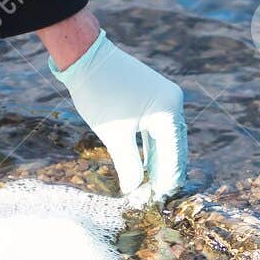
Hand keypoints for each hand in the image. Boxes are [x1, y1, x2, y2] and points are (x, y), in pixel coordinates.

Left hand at [48, 19, 187, 204]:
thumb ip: (128, 165)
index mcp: (168, 111)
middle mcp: (173, 103)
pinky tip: (145, 167)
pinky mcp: (154, 97)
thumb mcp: (114, 135)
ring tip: (149, 188)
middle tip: (153, 199)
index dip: (164, 182)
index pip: (173, 156)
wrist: (85, 56)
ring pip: (166, 139)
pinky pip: (157, 129)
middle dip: (164, 174)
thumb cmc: (99, 93)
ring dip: (158, 162)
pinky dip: (151, 148)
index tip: (155, 203)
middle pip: (174, 148)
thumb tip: (134, 191)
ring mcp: (165, 98)